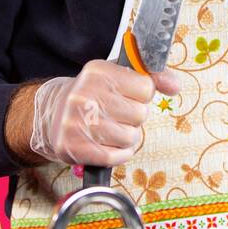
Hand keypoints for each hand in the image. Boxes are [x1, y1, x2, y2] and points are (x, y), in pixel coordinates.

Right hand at [29, 59, 181, 166]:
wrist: (53, 114)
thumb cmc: (94, 95)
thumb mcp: (119, 76)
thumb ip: (152, 78)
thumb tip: (175, 85)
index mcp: (98, 71)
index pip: (145, 87)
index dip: (142, 95)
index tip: (128, 95)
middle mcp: (84, 94)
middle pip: (140, 114)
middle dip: (134, 118)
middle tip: (117, 114)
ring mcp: (76, 122)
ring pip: (130, 138)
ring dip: (126, 137)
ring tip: (111, 129)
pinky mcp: (73, 147)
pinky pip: (116, 157)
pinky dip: (119, 154)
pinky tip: (109, 144)